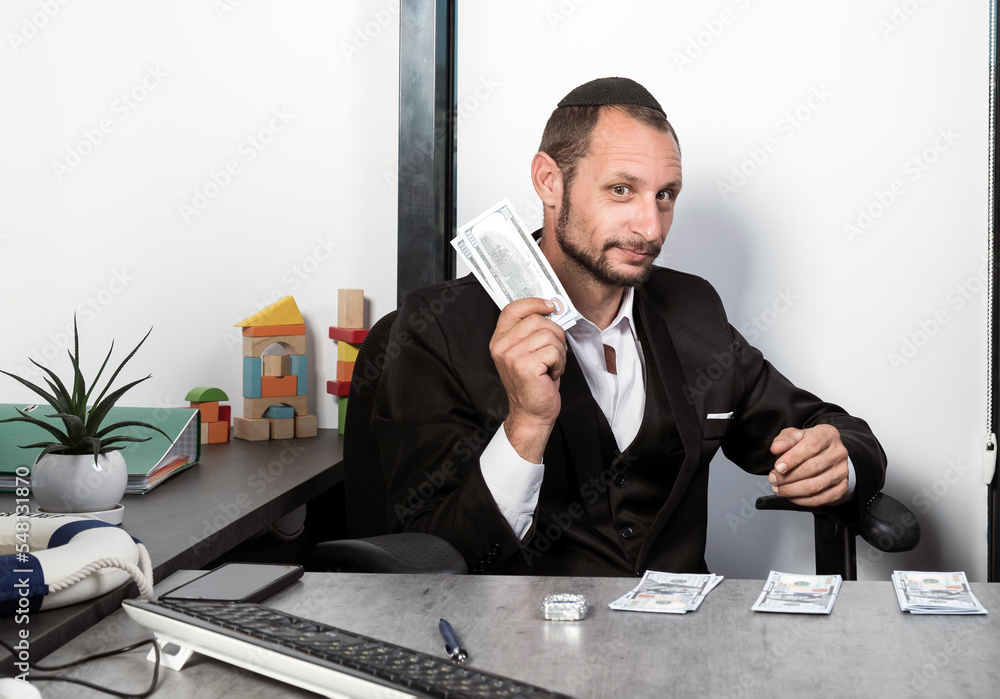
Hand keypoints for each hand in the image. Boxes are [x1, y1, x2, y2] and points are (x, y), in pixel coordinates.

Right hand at [489, 297, 566, 462]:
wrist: (531, 413)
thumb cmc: (533, 383)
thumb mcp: (526, 352)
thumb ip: (531, 330)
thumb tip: (550, 308)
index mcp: (499, 340)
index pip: (513, 308)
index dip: (534, 303)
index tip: (550, 306)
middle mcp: (502, 346)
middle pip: (538, 320)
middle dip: (555, 335)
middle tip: (553, 353)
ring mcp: (512, 356)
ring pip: (549, 335)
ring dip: (558, 352)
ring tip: (551, 366)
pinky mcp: (525, 366)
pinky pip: (554, 351)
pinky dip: (560, 363)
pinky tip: (551, 374)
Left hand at [768, 424, 849, 506]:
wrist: (826, 457)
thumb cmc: (808, 445)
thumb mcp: (795, 436)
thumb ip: (785, 440)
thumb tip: (777, 448)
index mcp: (828, 435)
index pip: (811, 447)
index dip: (792, 459)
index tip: (778, 467)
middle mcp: (838, 453)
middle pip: (812, 468)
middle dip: (788, 477)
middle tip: (773, 479)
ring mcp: (842, 472)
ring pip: (815, 486)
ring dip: (792, 490)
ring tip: (778, 488)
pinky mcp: (841, 488)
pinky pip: (819, 499)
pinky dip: (801, 500)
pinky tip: (790, 495)